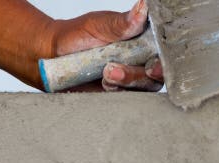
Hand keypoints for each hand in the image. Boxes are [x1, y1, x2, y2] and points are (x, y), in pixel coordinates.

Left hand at [49, 0, 163, 91]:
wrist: (53, 57)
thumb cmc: (76, 35)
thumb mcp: (98, 25)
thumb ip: (121, 22)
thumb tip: (142, 7)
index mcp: (140, 37)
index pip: (163, 48)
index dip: (164, 59)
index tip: (153, 65)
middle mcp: (140, 57)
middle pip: (157, 73)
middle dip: (140, 75)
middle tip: (116, 69)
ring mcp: (131, 76)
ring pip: (144, 87)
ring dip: (127, 82)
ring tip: (106, 73)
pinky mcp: (120, 92)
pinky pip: (129, 98)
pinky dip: (118, 92)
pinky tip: (103, 84)